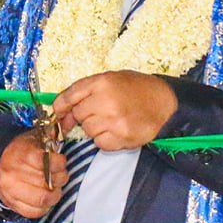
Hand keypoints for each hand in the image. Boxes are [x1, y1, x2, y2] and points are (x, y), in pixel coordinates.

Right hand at [0, 129, 64, 218]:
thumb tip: (59, 135)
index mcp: (19, 154)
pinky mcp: (12, 204)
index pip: (44, 161)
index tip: (61, 162)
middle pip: (46, 181)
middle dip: (60, 179)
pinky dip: (45, 207)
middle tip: (61, 176)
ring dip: (55, 195)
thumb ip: (47, 138)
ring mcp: (11, 190)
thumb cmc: (19, 152)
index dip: (58, 163)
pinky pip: (33, 212)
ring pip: (42, 199)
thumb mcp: (31, 139)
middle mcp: (13, 173)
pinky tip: (46, 199)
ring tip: (55, 188)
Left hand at [50, 70, 176, 151]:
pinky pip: (100, 143)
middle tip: (94, 115)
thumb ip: (88, 90)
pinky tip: (116, 130)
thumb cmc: (137, 89)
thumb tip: (63, 109)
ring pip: (88, 130)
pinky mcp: (122, 137)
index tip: (59, 112)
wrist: (164, 103)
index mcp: (103, 82)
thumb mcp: (112, 79)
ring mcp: (114, 120)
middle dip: (82, 116)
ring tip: (110, 120)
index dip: (60, 105)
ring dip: (95, 128)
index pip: (70, 95)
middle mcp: (106, 100)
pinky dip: (104, 140)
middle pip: (77, 114)